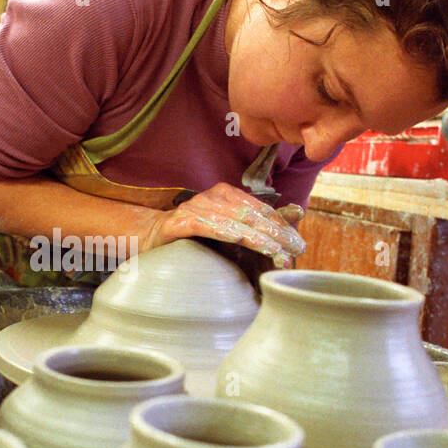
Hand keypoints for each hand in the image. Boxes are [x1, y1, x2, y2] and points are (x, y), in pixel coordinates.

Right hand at [137, 183, 306, 268]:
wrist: (150, 237)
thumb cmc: (195, 235)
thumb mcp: (230, 228)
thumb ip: (260, 222)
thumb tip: (297, 213)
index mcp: (227, 194)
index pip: (261, 209)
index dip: (281, 226)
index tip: (298, 244)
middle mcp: (212, 196)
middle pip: (251, 215)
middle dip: (275, 234)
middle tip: (294, 251)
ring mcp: (195, 208)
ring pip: (232, 221)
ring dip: (256, 238)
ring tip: (275, 253)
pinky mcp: (178, 222)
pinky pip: (206, 226)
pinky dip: (225, 232)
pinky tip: (240, 240)